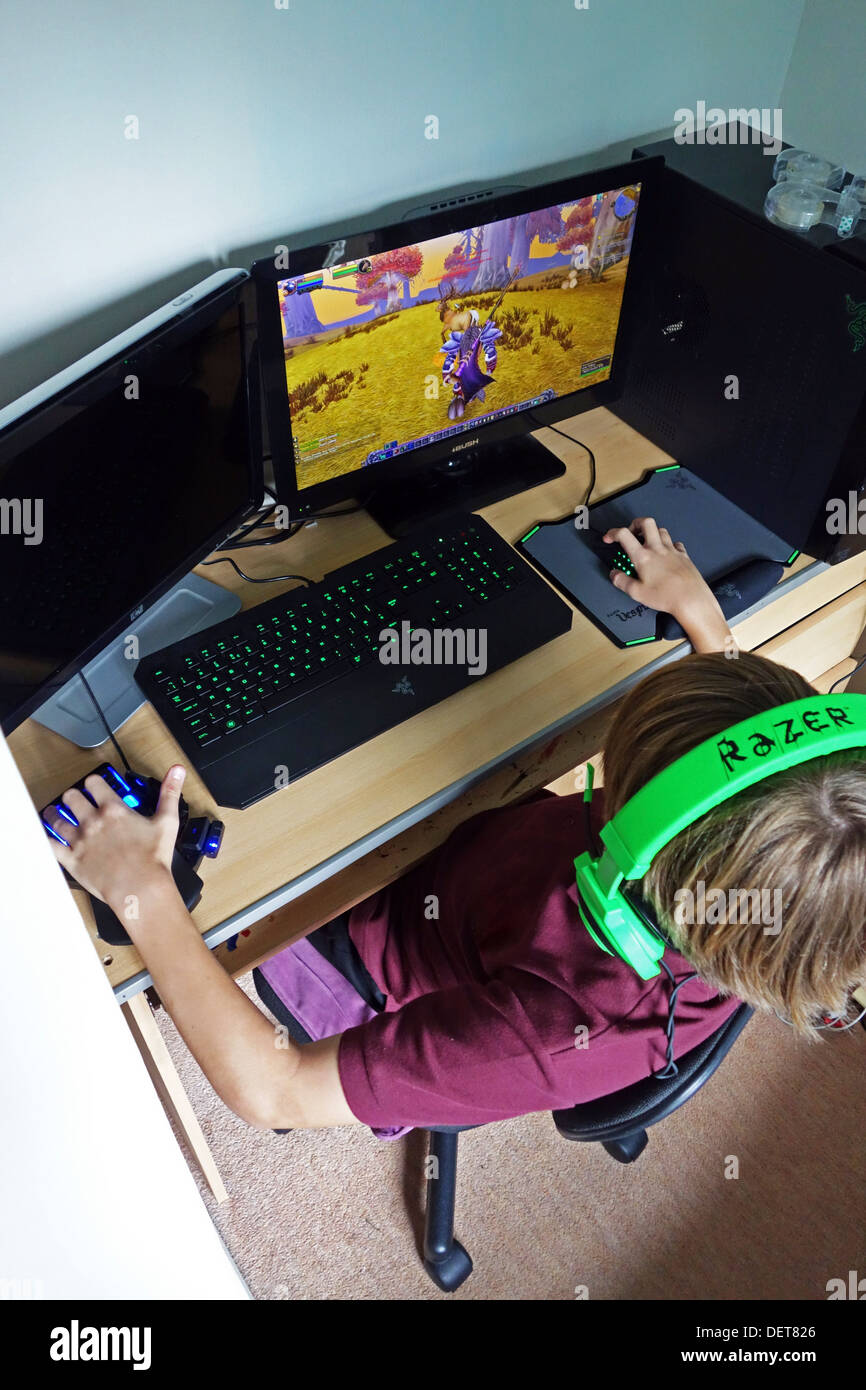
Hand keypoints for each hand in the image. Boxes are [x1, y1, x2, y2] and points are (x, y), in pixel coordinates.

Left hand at [46, 765, 185, 911]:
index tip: (94, 785)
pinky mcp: (72, 860)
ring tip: (53, 812)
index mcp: (113, 809)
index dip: (93, 782)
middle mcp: (93, 821)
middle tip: (74, 799)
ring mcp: (79, 841)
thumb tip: (177, 771)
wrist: (140, 888)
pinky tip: (45, 836)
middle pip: (71, 797)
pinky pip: (50, 845)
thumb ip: (169, 793)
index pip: (94, 783)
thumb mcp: (167, 821)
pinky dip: (45, 839)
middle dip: (72, 796)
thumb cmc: (153, 859)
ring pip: (56, 819)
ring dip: (54, 813)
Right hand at [602, 517, 733, 652]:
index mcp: (643, 557)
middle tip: (631, 532)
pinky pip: (676, 543)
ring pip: (661, 530)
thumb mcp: (637, 593)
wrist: (691, 599)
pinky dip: (669, 544)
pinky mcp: (684, 556)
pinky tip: (667, 552)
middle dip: (635, 523)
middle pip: (647, 522)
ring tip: (647, 542)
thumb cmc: (666, 596)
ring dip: (652, 532)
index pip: (624, 535)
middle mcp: (658, 549)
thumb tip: (614, 574)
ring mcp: (672, 551)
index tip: (609, 538)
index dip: (613, 533)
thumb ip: (622, 581)